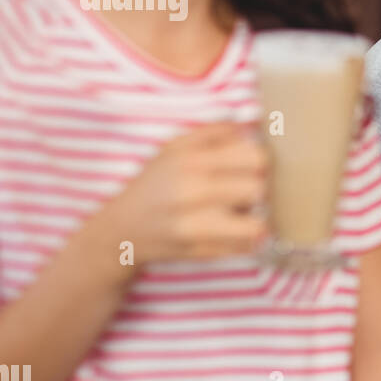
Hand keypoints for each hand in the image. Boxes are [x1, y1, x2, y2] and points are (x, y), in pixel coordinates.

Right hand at [87, 122, 268, 270]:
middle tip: (244, 193)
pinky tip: (230, 232)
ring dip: (256, 219)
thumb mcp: (175, 148)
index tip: (248, 167)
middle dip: (257, 191)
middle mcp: (192, 192)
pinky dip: (245, 241)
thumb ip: (214, 132)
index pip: (256, 158)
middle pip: (259, 189)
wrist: (122, 229)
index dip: (259, 162)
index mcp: (191, 161)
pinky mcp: (200, 253)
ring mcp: (196, 227)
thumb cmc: (156, 183)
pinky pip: (245, 248)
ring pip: (256, 225)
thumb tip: (250, 127)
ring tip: (242, 215)